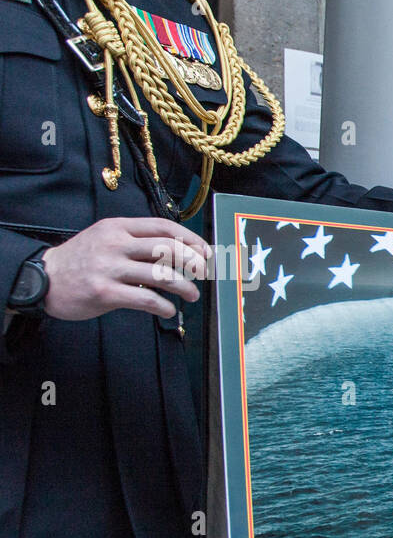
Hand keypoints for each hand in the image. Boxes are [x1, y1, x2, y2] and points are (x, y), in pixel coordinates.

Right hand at [40, 217, 207, 320]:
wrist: (43, 278)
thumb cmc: (81, 260)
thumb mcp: (106, 239)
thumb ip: (136, 242)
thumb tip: (177, 253)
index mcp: (118, 228)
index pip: (163, 227)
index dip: (190, 239)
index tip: (205, 251)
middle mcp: (115, 244)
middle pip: (167, 249)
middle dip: (192, 262)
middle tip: (203, 273)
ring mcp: (109, 268)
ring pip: (161, 275)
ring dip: (184, 287)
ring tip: (191, 295)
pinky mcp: (105, 292)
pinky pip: (146, 299)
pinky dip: (164, 306)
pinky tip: (168, 310)